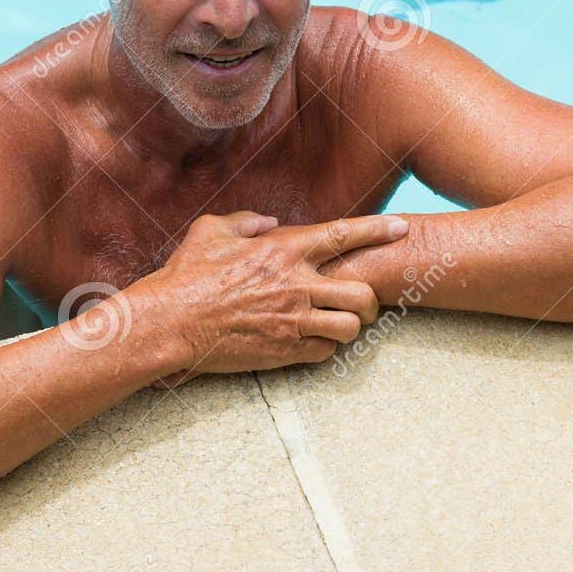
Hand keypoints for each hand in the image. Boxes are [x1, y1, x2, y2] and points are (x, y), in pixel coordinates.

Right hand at [136, 211, 407, 381]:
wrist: (171, 322)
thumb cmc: (187, 274)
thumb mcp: (210, 230)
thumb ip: (246, 220)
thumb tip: (269, 221)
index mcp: (282, 250)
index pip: (343, 235)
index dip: (378, 231)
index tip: (400, 228)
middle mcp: (296, 284)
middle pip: (362, 291)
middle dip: (371, 298)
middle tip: (362, 301)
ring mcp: (292, 320)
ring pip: (351, 326)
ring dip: (351, 325)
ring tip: (339, 323)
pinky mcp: (284, 350)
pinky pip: (325, 351)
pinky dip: (326, 346)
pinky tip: (313, 340)